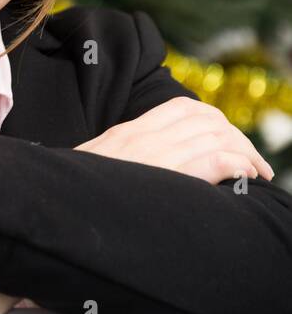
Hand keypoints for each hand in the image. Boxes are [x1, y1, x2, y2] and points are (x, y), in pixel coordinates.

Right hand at [75, 96, 272, 185]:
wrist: (55, 204)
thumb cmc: (73, 193)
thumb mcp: (93, 167)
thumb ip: (120, 159)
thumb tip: (143, 166)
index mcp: (127, 133)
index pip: (181, 108)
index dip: (213, 121)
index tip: (226, 141)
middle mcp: (142, 138)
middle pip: (207, 120)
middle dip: (238, 138)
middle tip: (253, 163)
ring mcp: (154, 155)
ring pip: (217, 137)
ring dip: (246, 153)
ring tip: (257, 172)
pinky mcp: (166, 176)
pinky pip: (215, 160)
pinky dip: (237, 164)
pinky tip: (245, 177)